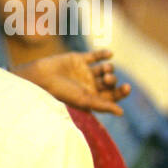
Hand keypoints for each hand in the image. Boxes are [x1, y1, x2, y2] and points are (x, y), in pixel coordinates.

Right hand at [14, 49, 131, 114]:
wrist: (40, 77)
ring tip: (105, 70)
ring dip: (109, 69)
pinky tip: (110, 54)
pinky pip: (96, 56)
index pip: (112, 96)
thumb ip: (103, 105)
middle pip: (110, 82)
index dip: (121, 92)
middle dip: (112, 80)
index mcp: (92, 98)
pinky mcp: (79, 59)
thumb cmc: (61, 93)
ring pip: (105, 69)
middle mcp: (90, 85)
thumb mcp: (83, 100)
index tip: (127, 87)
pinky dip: (104, 54)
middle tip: (106, 79)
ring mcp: (85, 72)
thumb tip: (121, 113)